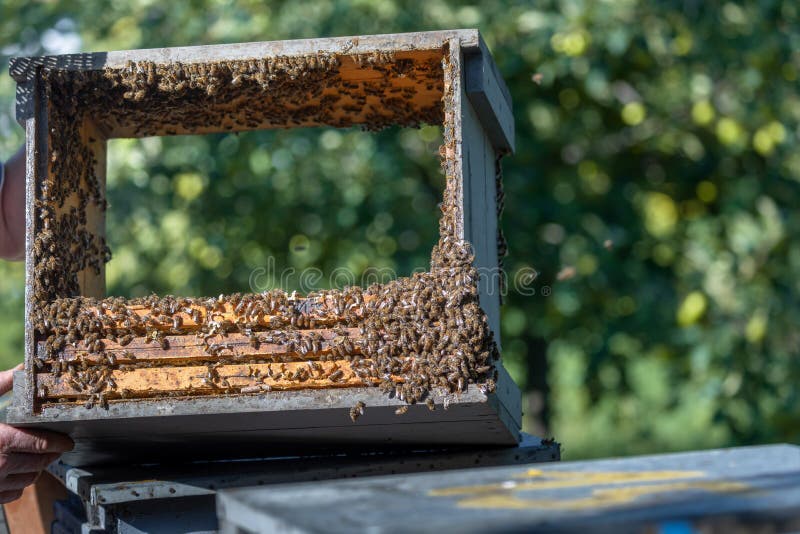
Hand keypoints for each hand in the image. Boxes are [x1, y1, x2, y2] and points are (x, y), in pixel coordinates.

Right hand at [0, 365, 72, 502]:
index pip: (43, 443)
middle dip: (50, 454)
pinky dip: (18, 485)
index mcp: (1, 441)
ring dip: (36, 469)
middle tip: (56, 447)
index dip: (60, 442)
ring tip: (37, 458)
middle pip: (40, 462)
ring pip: (28, 479)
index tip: (68, 441)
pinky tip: (15, 473)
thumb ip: (0, 385)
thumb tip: (21, 370)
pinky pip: (11, 494)